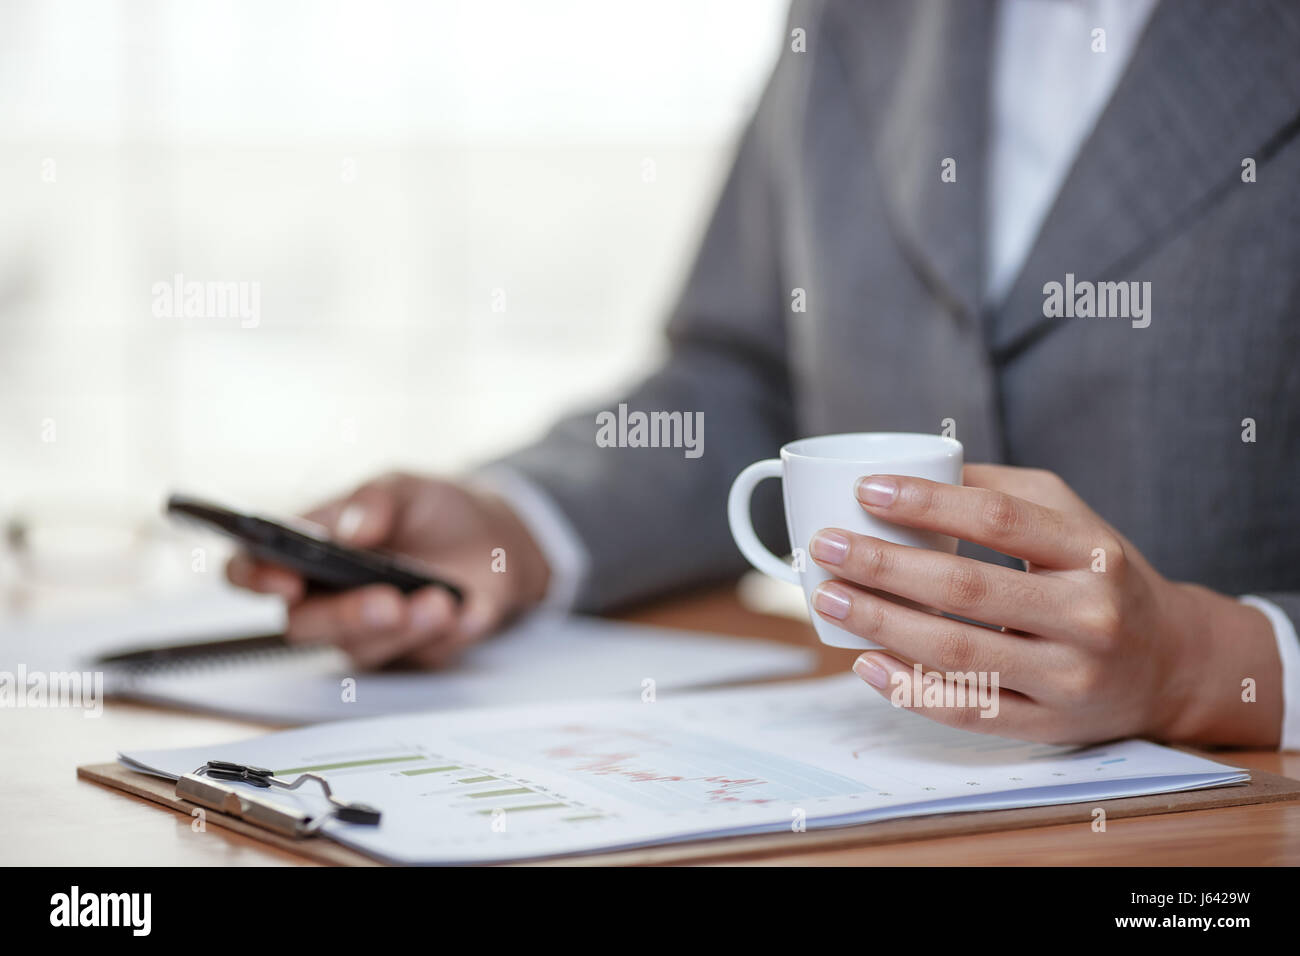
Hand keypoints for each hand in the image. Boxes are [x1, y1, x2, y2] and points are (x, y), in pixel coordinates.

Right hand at [227, 473, 549, 668]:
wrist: (493, 538)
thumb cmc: (432, 509)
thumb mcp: (406, 487)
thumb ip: (375, 500)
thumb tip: (352, 529)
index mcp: (305, 550)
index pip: (253, 569)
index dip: (254, 578)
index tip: (283, 581)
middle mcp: (325, 598)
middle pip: (305, 625)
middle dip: (346, 616)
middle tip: (385, 601)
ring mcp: (366, 631)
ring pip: (364, 649)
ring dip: (405, 627)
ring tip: (440, 601)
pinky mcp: (410, 653)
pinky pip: (422, 656)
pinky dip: (450, 633)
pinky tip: (471, 609)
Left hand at [808, 465, 1282, 746]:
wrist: (1169, 662)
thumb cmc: (1100, 575)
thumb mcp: (1070, 518)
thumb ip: (998, 492)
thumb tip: (908, 473)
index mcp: (1091, 552)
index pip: (999, 522)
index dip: (926, 503)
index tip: (864, 491)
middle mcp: (1087, 617)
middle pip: (966, 589)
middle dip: (882, 566)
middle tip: (824, 546)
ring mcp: (1069, 679)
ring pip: (957, 654)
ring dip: (881, 624)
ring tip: (828, 596)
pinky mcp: (1049, 726)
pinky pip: (967, 710)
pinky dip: (908, 689)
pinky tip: (864, 661)